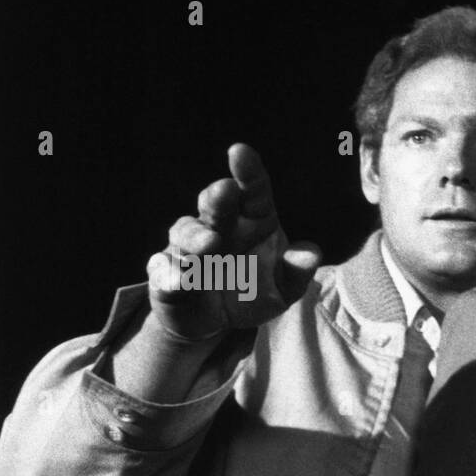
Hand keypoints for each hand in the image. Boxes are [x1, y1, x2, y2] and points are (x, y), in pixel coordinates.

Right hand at [146, 143, 320, 340]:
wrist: (217, 323)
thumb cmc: (254, 293)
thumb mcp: (283, 288)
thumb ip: (296, 271)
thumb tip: (311, 253)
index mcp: (252, 221)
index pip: (253, 190)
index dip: (247, 171)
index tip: (240, 152)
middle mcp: (218, 227)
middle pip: (215, 204)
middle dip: (218, 196)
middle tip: (226, 190)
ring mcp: (188, 249)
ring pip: (186, 233)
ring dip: (196, 237)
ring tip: (211, 244)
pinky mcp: (166, 275)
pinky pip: (164, 271)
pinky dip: (170, 275)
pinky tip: (179, 280)